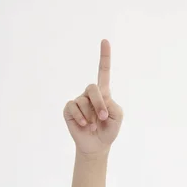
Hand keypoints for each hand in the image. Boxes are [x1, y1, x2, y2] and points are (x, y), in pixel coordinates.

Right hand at [63, 39, 123, 155]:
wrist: (97, 145)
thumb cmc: (109, 129)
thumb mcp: (117, 116)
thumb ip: (112, 105)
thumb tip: (98, 103)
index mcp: (103, 93)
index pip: (103, 71)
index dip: (104, 56)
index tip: (105, 41)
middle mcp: (90, 94)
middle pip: (92, 87)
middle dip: (99, 104)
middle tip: (103, 118)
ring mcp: (78, 101)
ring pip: (83, 101)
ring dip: (91, 116)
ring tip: (93, 125)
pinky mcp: (69, 110)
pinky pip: (73, 107)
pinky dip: (80, 117)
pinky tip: (84, 125)